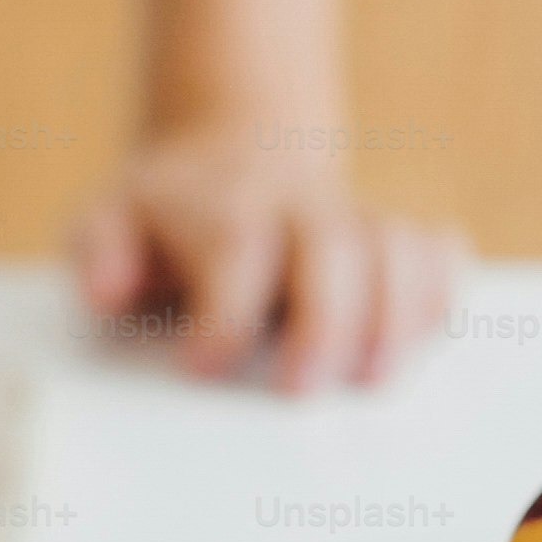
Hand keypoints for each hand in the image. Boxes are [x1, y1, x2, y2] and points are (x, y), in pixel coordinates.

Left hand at [71, 125, 466, 391]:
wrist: (234, 153)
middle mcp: (299, 207)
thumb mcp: (111, 218)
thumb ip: (101, 250)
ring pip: (397, 247)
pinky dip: (441, 293)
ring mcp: (355, 219)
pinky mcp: (396, 239)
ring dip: (395, 315)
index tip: (199, 365)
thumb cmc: (169, 216)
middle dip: (325, 321)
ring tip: (371, 379)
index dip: (223, 313)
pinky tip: (419, 336)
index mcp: (223, 206)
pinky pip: (439, 254)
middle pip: (333, 245)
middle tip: (298, 388)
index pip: (234, 246)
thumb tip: (108, 291)